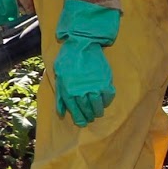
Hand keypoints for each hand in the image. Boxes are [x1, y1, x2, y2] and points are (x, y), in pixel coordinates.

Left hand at [52, 0, 121, 126]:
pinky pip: (109, 95)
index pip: (75, 111)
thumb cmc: (67, 61)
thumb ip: (61, 96)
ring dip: (98, 111)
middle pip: (87, 110)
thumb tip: (61, 113)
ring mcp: (95, 87)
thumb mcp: (59, 78)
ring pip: (98, 105)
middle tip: (91, 119)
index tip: (82, 123)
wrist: (81, 45)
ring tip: (98, 113)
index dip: (79, 118)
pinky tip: (105, 102)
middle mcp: (82, 92)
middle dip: (89, 116)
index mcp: (69, 92)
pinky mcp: (105, 80)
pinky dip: (107, 101)